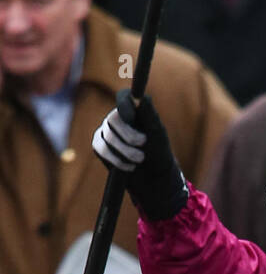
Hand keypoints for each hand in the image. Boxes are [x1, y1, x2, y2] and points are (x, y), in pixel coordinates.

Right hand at [92, 91, 187, 220]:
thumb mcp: (157, 133)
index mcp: (132, 109)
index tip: (131, 116)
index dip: (124, 103)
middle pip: (113, 119)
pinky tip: (129, 166)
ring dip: (126, 151)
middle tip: (143, 144)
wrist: (153, 177)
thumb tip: (142, 97)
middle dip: (129, 135)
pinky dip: (116, 160)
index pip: (123, 97)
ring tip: (140, 159)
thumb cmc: (159, 152)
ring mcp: (106, 131)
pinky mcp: (99, 145)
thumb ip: (150, 115)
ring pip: (108, 136)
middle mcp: (117, 117)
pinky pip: (101, 149)